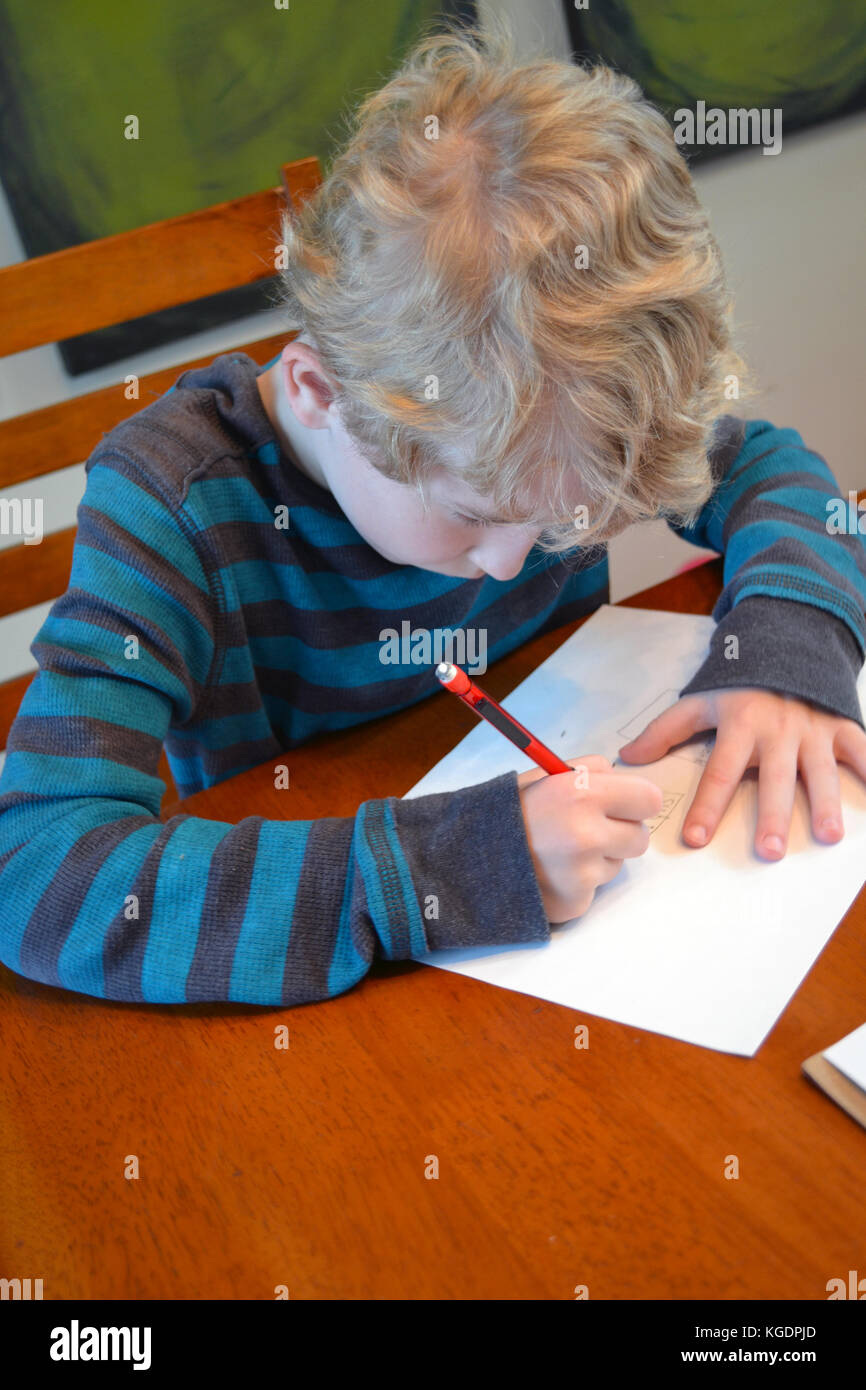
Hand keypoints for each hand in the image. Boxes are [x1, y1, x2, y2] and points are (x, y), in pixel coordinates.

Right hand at [517, 754, 662, 922]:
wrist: (469, 859)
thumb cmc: (508, 813)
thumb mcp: (543, 776)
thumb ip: (588, 772)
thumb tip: (622, 780)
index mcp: (580, 793)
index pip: (649, 799)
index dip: (635, 801)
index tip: (621, 804)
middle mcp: (586, 833)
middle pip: (640, 836)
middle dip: (620, 832)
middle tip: (588, 829)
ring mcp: (582, 873)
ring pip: (618, 864)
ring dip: (599, 858)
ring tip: (561, 851)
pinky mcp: (576, 901)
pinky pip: (596, 888)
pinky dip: (580, 882)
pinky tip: (553, 873)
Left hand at [617, 688, 865, 859]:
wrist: (788, 639)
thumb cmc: (741, 681)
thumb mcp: (701, 699)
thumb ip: (666, 729)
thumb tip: (629, 756)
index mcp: (740, 725)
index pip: (719, 772)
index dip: (707, 806)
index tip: (696, 838)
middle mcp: (778, 730)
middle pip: (773, 778)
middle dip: (772, 815)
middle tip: (768, 851)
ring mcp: (814, 729)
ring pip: (821, 771)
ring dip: (825, 803)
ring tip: (828, 835)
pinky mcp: (843, 725)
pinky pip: (862, 752)